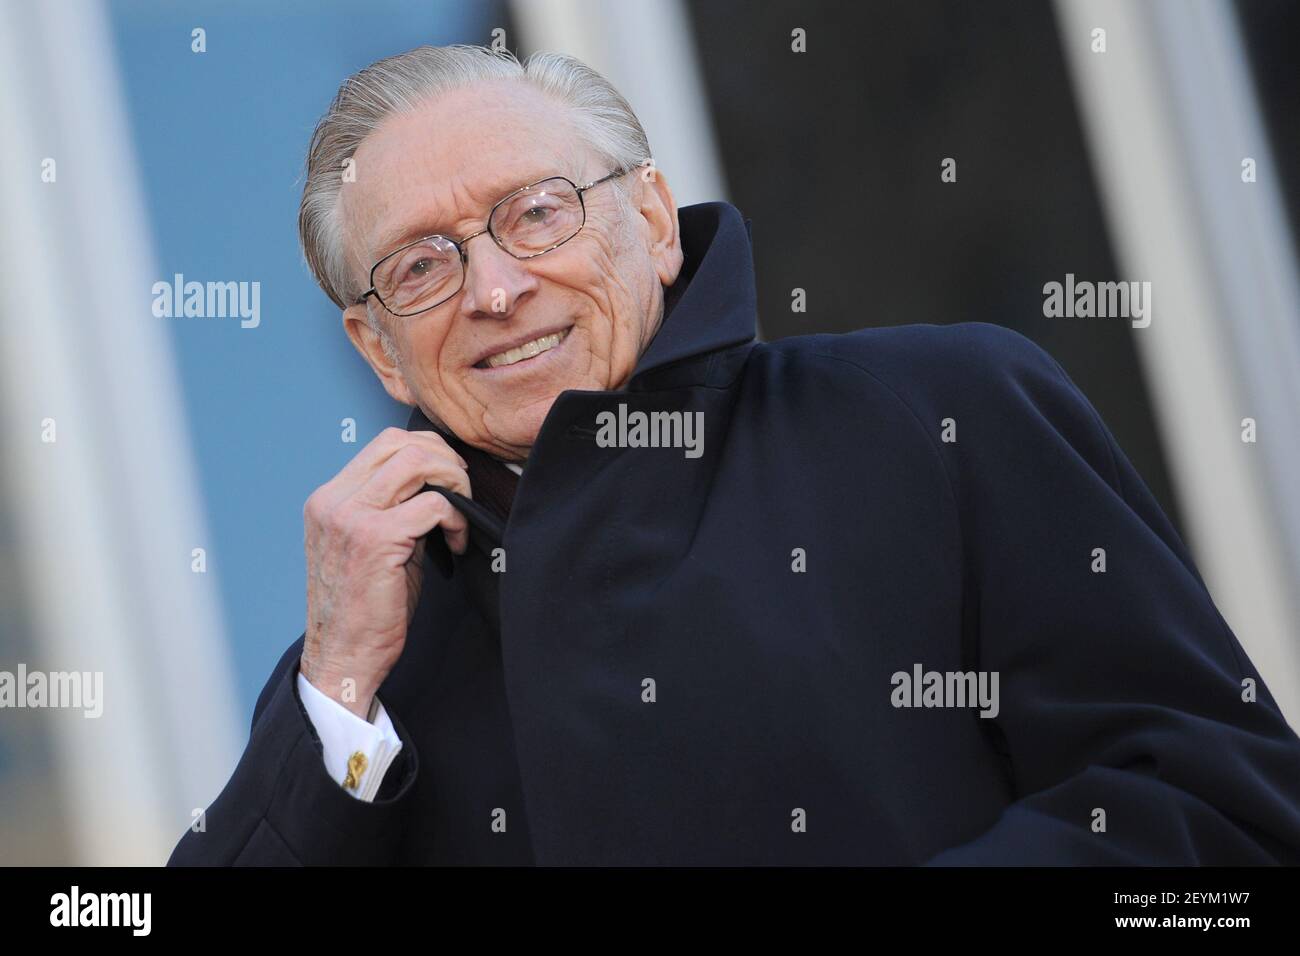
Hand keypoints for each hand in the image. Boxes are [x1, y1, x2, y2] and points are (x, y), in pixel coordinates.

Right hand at [299, 427, 469, 717]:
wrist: (343, 657)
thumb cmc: (364, 609)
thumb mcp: (372, 546)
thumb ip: (393, 508)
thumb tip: (438, 482)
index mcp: (329, 499)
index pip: (385, 443)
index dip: (428, 453)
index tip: (449, 481)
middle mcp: (334, 501)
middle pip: (402, 442)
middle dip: (445, 460)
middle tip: (462, 493)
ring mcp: (351, 517)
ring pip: (417, 461)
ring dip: (452, 482)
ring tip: (458, 516)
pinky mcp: (375, 539)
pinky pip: (434, 504)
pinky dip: (455, 518)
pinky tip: (454, 544)